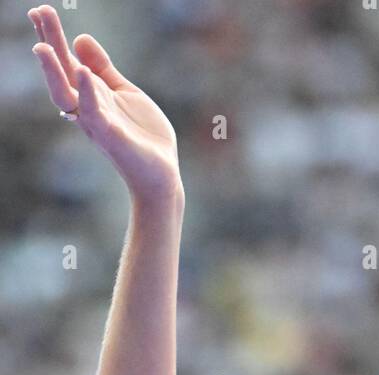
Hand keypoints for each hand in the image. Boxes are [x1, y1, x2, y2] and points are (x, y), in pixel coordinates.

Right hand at [29, 5, 181, 203]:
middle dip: (49, 43)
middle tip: (38, 12)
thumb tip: (80, 38)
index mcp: (90, 94)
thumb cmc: (143, 136)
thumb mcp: (124, 92)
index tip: (40, 12)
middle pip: (61, 72)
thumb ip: (103, 68)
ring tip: (43, 46)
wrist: (161, 174)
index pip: (66, 62)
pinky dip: (86, 93)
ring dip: (53, 71)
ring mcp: (96, 122)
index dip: (53, 37)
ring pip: (66, 95)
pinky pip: (93, 114)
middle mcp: (86, 107)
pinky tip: (83, 73)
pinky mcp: (110, 136)